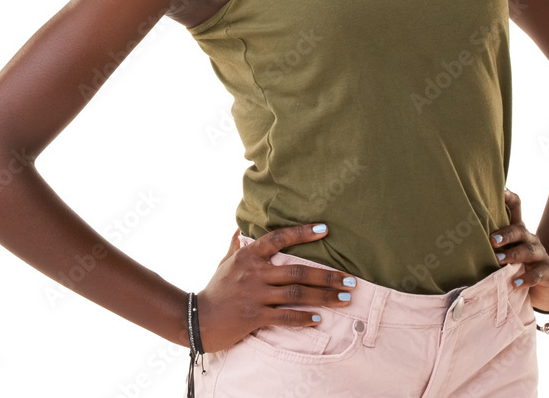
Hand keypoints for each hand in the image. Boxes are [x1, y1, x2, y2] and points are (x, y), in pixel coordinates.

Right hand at [195, 223, 355, 352]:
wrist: (198, 319)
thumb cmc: (216, 289)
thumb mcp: (225, 262)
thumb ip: (237, 246)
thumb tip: (240, 229)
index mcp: (249, 255)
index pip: (279, 238)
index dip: (302, 233)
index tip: (325, 229)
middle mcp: (254, 273)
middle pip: (297, 271)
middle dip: (327, 276)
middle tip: (350, 279)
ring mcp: (255, 295)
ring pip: (295, 295)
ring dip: (322, 297)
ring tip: (344, 298)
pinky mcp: (254, 317)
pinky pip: (283, 317)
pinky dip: (302, 318)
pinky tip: (318, 318)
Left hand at [489, 189, 548, 312]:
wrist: (544, 288)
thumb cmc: (516, 266)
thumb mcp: (505, 252)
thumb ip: (490, 244)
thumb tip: (460, 237)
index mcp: (518, 230)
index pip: (516, 208)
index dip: (510, 198)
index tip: (500, 192)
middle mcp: (530, 239)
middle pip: (520, 230)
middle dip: (506, 234)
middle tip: (491, 240)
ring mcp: (541, 255)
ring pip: (528, 250)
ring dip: (512, 255)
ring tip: (498, 260)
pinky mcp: (547, 272)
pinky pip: (538, 274)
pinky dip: (527, 278)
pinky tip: (515, 283)